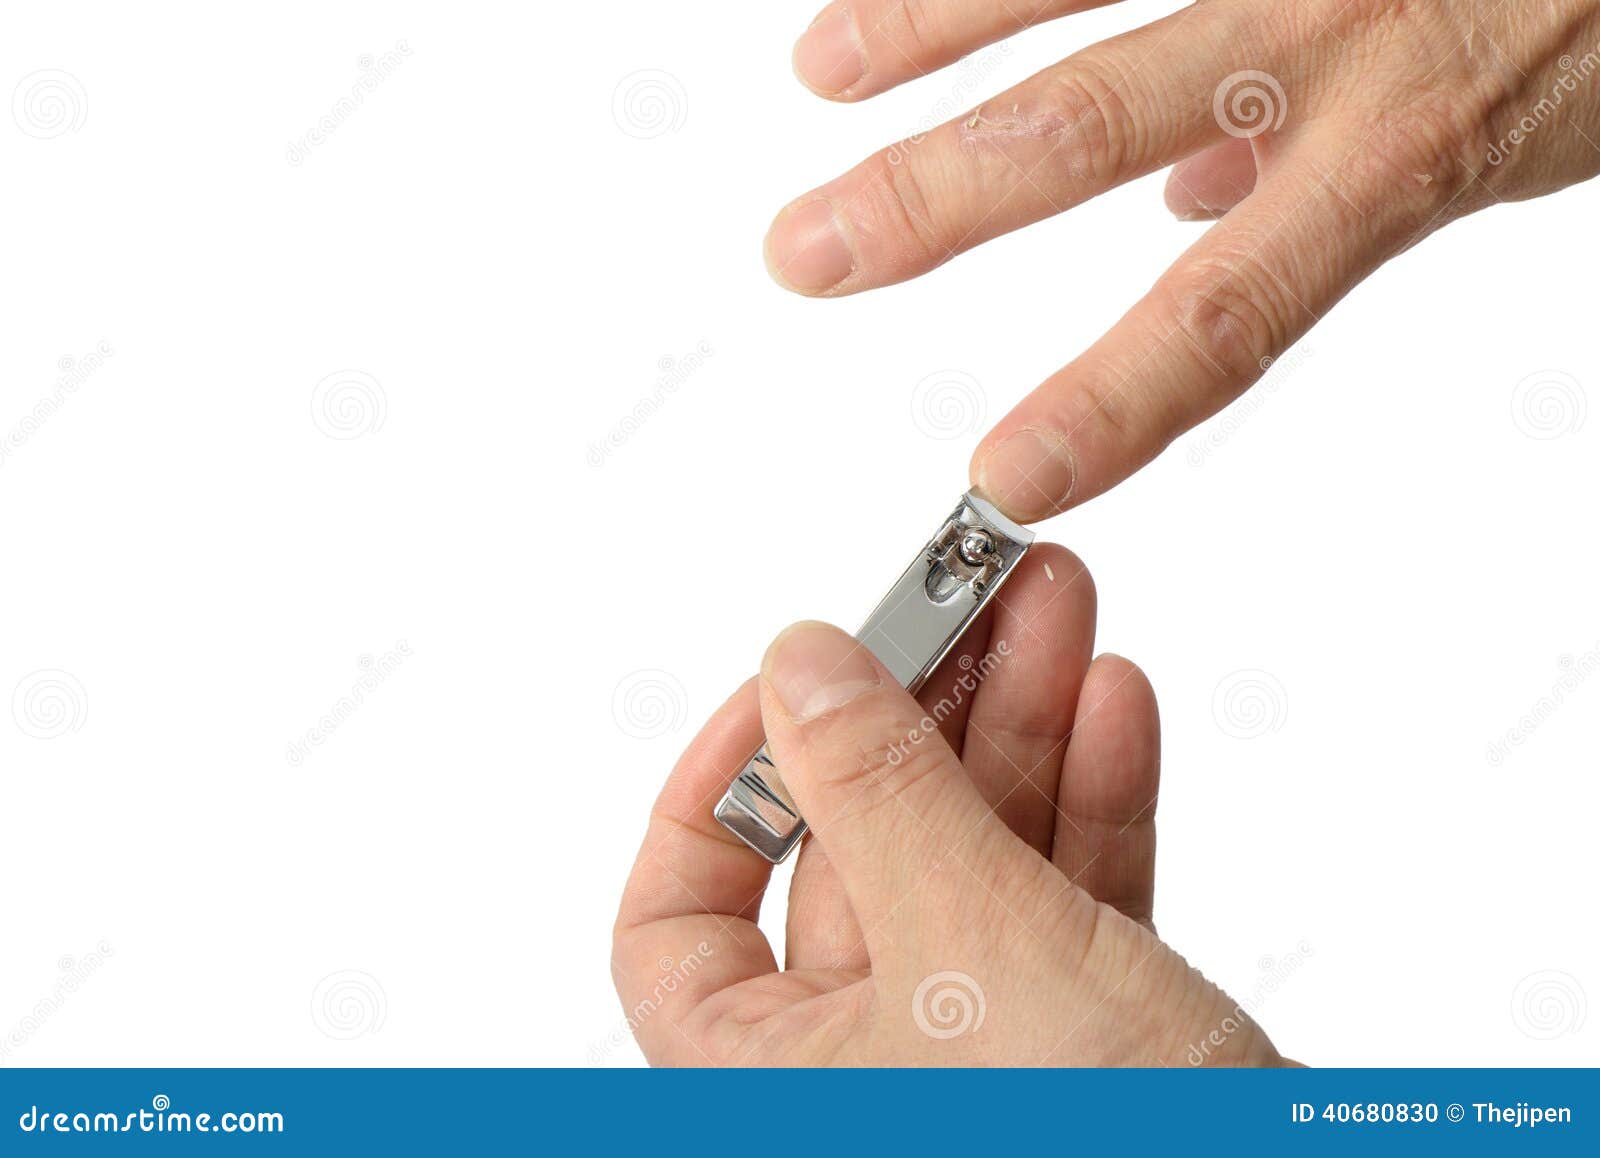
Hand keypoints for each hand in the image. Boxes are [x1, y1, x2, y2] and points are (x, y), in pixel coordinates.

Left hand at [613, 547, 1288, 1064]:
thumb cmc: (1111, 1150)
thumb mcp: (971, 950)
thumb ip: (878, 796)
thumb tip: (797, 665)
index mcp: (771, 1082)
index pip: (675, 926)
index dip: (714, 795)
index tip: (789, 690)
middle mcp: (862, 1071)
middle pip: (856, 855)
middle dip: (921, 715)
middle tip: (965, 601)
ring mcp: (981, 1051)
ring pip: (972, 860)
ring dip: (1021, 728)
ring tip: (1059, 612)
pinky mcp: (1088, 1042)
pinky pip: (1066, 900)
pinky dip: (1092, 802)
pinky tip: (1113, 708)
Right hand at [764, 0, 1599, 519]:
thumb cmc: (1594, 20)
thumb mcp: (1487, 141)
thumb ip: (1324, 191)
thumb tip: (1193, 212)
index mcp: (1395, 150)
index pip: (1223, 311)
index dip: (1106, 400)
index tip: (1007, 477)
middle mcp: (1328, 36)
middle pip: (1088, 130)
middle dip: (928, 198)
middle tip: (808, 253)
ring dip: (925, 29)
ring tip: (826, 75)